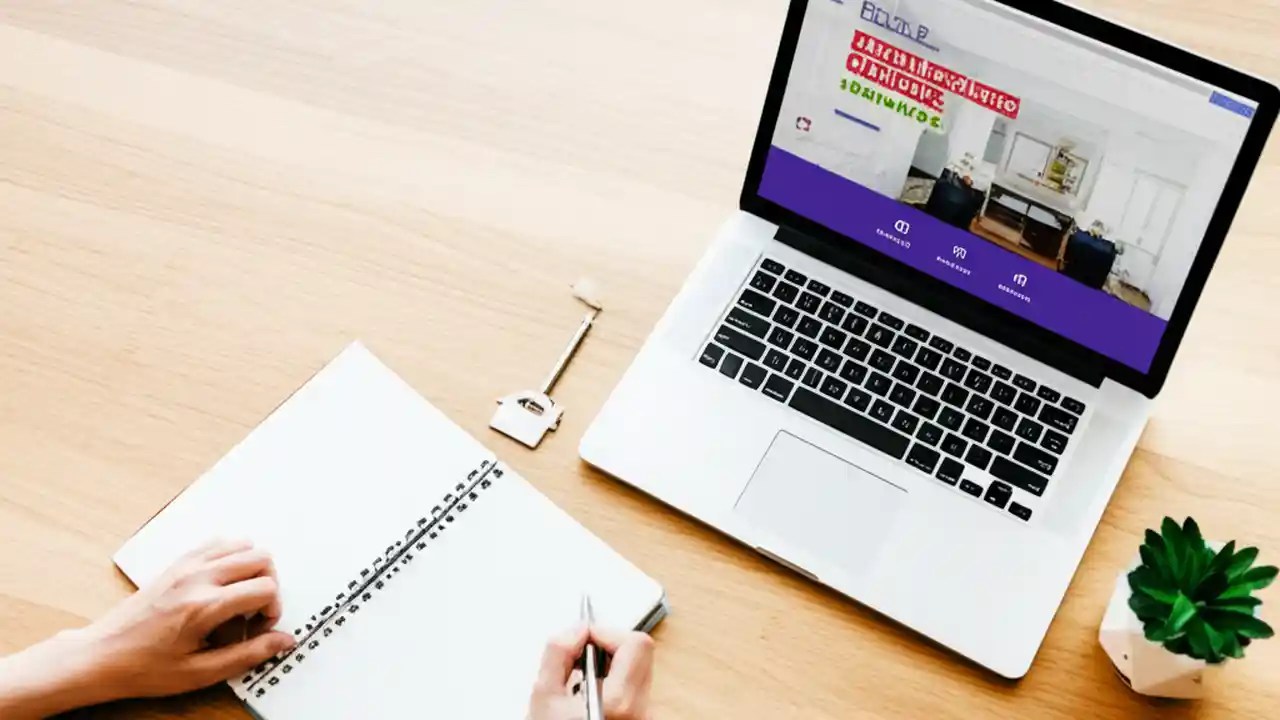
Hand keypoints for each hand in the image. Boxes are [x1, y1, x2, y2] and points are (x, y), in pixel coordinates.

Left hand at [0, 539, 294, 717]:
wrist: (101, 655)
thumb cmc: (143, 667)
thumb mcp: (199, 673)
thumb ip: (247, 655)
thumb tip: (282, 641)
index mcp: (204, 606)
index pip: (264, 588)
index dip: (273, 610)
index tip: (260, 628)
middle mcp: (197, 578)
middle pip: (260, 557)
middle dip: (269, 584)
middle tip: (255, 612)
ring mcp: (185, 566)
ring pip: (242, 544)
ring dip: (251, 568)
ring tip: (239, 597)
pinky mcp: (176, 563)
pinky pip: (217, 543)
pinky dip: (230, 558)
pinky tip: (222, 586)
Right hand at [528, 625, 654, 719]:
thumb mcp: (542, 696)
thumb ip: (559, 652)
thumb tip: (577, 630)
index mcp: (619, 704)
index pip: (635, 644)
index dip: (607, 632)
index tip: (584, 638)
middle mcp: (642, 712)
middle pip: (639, 654)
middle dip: (608, 648)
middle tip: (579, 660)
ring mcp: (645, 718)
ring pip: (637, 670)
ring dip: (610, 666)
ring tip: (581, 684)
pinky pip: (635, 688)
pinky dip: (614, 682)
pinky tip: (592, 697)